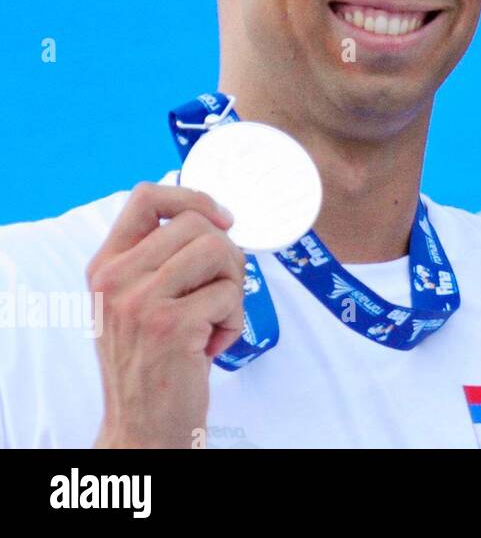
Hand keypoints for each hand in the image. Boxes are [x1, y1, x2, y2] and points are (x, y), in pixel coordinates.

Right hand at [87, 183, 244, 447]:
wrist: (143, 423)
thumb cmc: (155, 361)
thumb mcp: (138, 302)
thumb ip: (159, 260)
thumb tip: (212, 218)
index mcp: (106, 266)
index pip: (146, 197)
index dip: (194, 198)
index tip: (222, 221)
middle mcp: (116, 278)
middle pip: (198, 225)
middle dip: (228, 257)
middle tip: (222, 294)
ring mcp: (140, 301)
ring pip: (219, 252)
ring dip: (233, 287)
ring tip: (215, 319)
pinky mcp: (170, 324)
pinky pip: (231, 295)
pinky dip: (234, 321)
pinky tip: (211, 346)